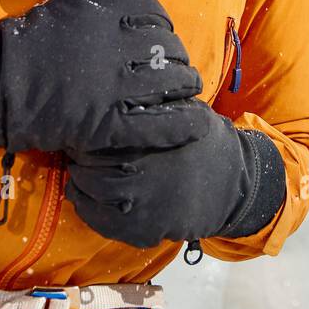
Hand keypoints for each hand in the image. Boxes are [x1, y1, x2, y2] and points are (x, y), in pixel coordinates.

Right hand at [0, 0, 210, 158]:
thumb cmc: (28, 43)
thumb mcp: (67, 9)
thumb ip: (99, 7)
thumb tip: (121, 4)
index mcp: (106, 13)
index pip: (155, 14)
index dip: (164, 28)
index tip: (163, 39)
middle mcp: (117, 46)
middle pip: (168, 49)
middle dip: (178, 61)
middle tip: (180, 71)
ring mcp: (115, 86)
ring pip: (171, 84)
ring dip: (185, 89)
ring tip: (187, 94)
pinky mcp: (110, 123)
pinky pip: (159, 124)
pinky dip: (183, 123)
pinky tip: (193, 123)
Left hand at [64, 110, 286, 248]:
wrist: (232, 184)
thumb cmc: (200, 139)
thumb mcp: (182, 108)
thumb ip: (152, 100)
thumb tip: (112, 79)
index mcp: (149, 136)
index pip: (99, 134)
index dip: (86, 133)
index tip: (84, 130)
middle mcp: (143, 169)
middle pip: (89, 166)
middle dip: (79, 161)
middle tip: (77, 156)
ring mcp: (144, 203)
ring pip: (91, 196)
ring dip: (79, 187)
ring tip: (80, 178)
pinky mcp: (145, 229)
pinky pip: (103, 224)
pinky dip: (89, 212)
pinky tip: (87, 201)